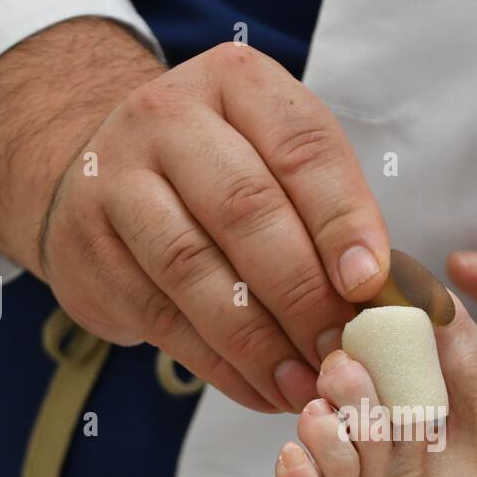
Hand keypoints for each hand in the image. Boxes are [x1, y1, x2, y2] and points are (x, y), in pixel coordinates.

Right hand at [0, 20, 389, 411]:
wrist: (100, 174)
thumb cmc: (219, 174)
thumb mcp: (277, 163)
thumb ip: (331, 217)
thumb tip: (389, 301)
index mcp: (238, 84)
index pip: (302, 147)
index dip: (342, 221)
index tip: (371, 285)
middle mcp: (168, 120)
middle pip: (246, 210)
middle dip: (303, 293)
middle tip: (342, 351)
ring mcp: (117, 182)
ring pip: (195, 270)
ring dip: (260, 342)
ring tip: (306, 387)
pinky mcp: (86, 249)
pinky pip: (161, 319)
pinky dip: (219, 366)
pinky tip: (261, 391)